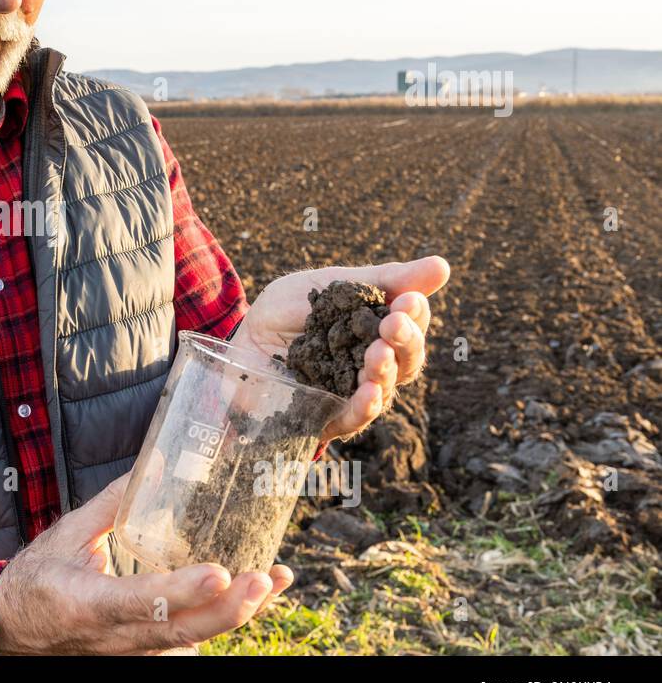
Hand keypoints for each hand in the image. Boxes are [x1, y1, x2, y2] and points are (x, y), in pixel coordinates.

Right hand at [0, 473, 291, 654]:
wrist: (11, 628)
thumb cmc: (36, 580)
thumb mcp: (66, 536)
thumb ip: (111, 503)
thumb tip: (155, 465)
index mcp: (87, 603)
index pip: (142, 602)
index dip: (183, 592)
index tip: (219, 574)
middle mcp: (115, 636)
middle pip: (182, 632)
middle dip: (229, 608)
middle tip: (264, 576)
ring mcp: (132, 651)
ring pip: (193, 639)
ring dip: (238, 614)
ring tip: (275, 580)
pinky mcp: (143, 653)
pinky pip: (190, 640)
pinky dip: (225, 619)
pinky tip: (257, 596)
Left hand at [230, 255, 449, 443]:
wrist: (240, 335)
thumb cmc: (290, 310)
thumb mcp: (334, 285)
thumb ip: (385, 279)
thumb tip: (443, 266)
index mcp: (380, 330)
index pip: (412, 325)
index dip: (415, 313)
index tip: (408, 299)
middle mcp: (374, 364)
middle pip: (407, 360)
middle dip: (405, 341)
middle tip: (394, 323)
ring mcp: (352, 392)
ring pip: (385, 389)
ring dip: (386, 371)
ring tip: (379, 353)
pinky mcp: (327, 416)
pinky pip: (354, 416)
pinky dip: (365, 405)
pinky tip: (369, 391)